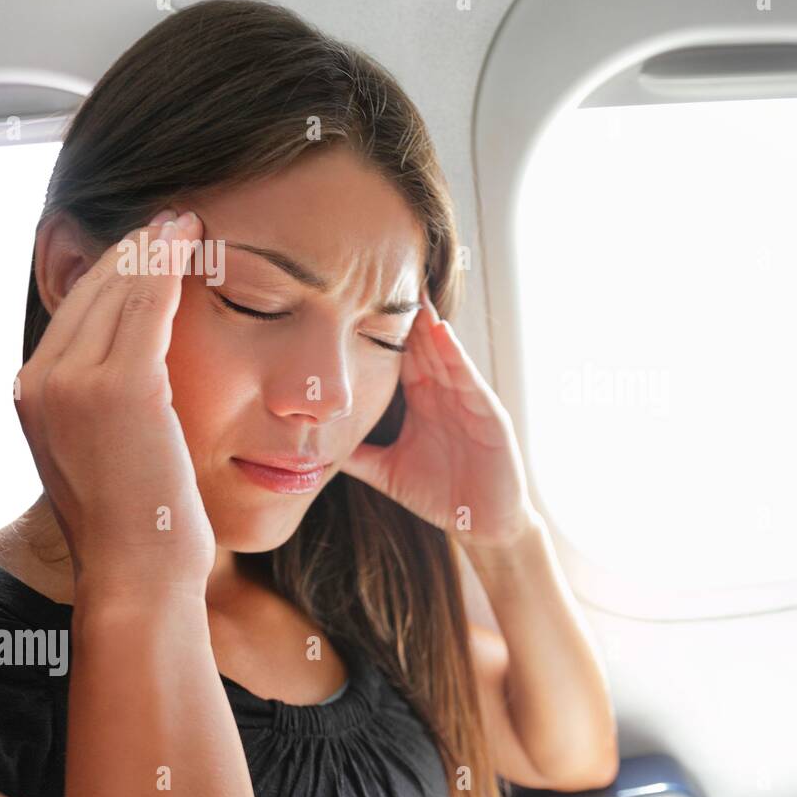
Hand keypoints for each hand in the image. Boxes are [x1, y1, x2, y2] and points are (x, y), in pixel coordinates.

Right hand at [14, 209, 215, 587]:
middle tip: (172, 221)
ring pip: (117, 290)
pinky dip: (169, 267)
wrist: (139, 573)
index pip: (74, 314)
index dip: (113, 273)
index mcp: (31, 395)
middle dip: (133, 251)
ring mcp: (74, 383)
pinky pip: (147, 306)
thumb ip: (104, 407)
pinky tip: (192, 241)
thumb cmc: (139, 524)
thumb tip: (138, 374)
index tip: (149, 245)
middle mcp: (38, 382)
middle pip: (90, 293)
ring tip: (186, 223)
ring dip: (154, 248)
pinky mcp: (120, 388)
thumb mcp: (104, 455)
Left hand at [341, 289, 537, 550]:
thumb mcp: (386, 470)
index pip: (395, 353)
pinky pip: (468, 377)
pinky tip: (439, 331)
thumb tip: (307, 446)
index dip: (375, 326)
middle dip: (400, 310)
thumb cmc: (439, 494)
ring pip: (441, 351)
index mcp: (420, 399)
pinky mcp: (489, 412)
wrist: (482, 524)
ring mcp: (467, 398)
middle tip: (377, 271)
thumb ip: (354, 453)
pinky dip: (455, 354)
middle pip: (417, 342)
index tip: (350, 294)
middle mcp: (443, 391)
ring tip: (407, 290)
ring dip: (425, 322)